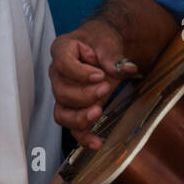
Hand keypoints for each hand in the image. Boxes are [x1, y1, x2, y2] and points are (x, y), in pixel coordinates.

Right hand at [50, 20, 138, 149]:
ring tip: (98, 112)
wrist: (104, 48)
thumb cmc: (101, 41)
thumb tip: (125, 69)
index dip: (80, 74)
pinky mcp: (73, 108)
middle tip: (106, 88)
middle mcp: (57, 74)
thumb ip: (113, 56)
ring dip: (80, 117)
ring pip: (62, 112)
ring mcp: (63, 93)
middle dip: (84, 95)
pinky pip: (72, 127)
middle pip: (61, 92)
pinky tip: (97, 142)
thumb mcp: (108, 41)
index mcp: (62, 50)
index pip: (63, 65)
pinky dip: (83, 137)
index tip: (100, 75)